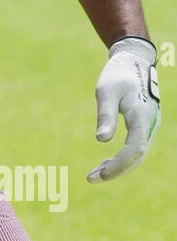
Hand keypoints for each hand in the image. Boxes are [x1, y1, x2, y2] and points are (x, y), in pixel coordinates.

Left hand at [88, 37, 159, 182]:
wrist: (133, 61)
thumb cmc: (117, 75)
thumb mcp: (106, 92)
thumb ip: (105, 115)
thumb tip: (102, 140)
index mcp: (141, 116)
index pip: (134, 149)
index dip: (118, 165)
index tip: (99, 174)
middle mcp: (149, 124)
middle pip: (137, 157)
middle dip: (115, 171)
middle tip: (91, 178)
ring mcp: (148, 126)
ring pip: (137, 155)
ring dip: (118, 166)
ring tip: (94, 174)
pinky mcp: (144, 126)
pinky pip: (136, 148)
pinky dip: (121, 159)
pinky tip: (105, 163)